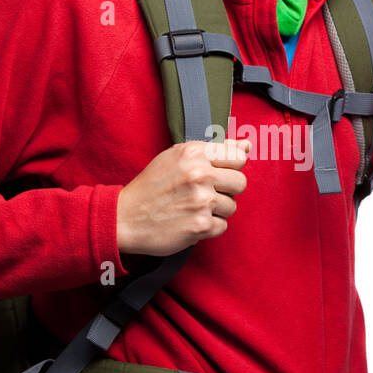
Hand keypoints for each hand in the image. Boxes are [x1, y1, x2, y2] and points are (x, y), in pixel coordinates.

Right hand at [117, 138, 250, 256]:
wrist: (125, 217)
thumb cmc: (152, 185)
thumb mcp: (177, 157)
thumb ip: (214, 150)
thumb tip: (247, 145)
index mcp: (194, 153)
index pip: (239, 157)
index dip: (230, 168)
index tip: (217, 174)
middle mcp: (200, 174)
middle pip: (241, 183)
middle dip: (227, 190)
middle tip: (205, 194)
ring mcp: (201, 201)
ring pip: (231, 207)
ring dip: (216, 210)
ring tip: (192, 208)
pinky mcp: (201, 225)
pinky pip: (222, 226)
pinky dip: (209, 227)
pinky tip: (190, 221)